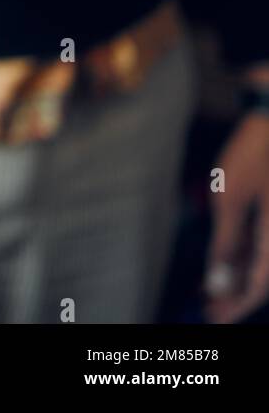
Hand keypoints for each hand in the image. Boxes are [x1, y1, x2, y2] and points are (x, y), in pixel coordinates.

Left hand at [206, 115, 268, 321]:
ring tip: (212, 290)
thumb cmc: (255, 153)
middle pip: (265, 277)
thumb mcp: (230, 197)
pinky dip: (246, 256)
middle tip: (210, 309)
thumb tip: (218, 281)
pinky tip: (226, 261)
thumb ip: (226, 241)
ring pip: (265, 261)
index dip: (238, 305)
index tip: (216, 318)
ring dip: (240, 278)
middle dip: (238, 296)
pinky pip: (264, 244)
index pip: (261, 285)